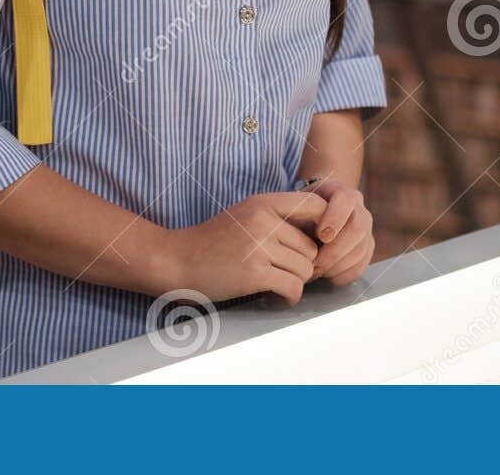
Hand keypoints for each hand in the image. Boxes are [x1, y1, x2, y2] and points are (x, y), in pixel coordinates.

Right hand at [159, 191, 328, 304]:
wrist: (176, 260)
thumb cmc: (210, 242)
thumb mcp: (244, 216)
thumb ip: (276, 219)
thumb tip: (316, 235)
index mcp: (262, 203)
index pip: (315, 205)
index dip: (324, 227)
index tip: (313, 245)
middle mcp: (263, 220)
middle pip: (312, 248)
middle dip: (304, 265)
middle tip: (286, 273)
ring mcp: (259, 246)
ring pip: (305, 270)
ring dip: (296, 283)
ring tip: (276, 284)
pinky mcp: (254, 272)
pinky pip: (293, 287)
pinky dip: (289, 297)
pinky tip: (275, 296)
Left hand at [296, 176, 374, 285]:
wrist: (313, 217)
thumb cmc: (301, 211)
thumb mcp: (296, 205)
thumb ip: (296, 214)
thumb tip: (291, 234)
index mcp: (341, 192)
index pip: (345, 199)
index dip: (335, 218)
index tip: (320, 235)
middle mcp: (359, 209)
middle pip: (357, 228)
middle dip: (334, 250)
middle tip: (313, 263)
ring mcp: (366, 229)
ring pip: (360, 250)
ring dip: (337, 265)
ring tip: (315, 271)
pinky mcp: (366, 248)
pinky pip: (361, 265)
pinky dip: (343, 274)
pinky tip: (327, 275)